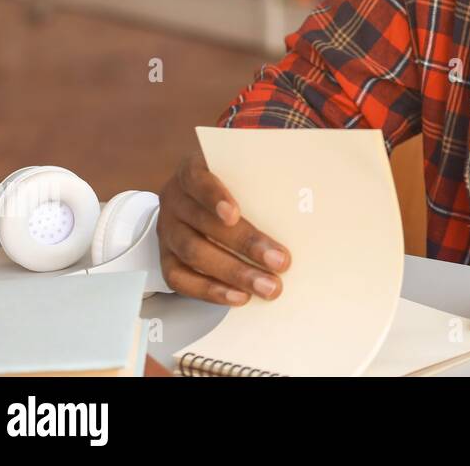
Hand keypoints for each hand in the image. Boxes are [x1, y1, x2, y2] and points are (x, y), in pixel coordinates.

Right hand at [156, 149, 290, 305]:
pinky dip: (211, 290)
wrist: (198, 198)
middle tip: (279, 261)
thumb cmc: (232, 183)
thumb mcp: (242, 173)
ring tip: (266, 286)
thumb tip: (303, 203)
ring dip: (234, 273)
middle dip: (245, 244)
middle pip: (204, 224)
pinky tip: (238, 297)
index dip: (214, 197)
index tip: (234, 215)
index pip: (199, 179)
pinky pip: (181, 278)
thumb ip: (261, 184)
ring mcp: (168, 230)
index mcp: (192, 172)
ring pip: (194, 253)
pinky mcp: (166, 257)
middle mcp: (175, 200)